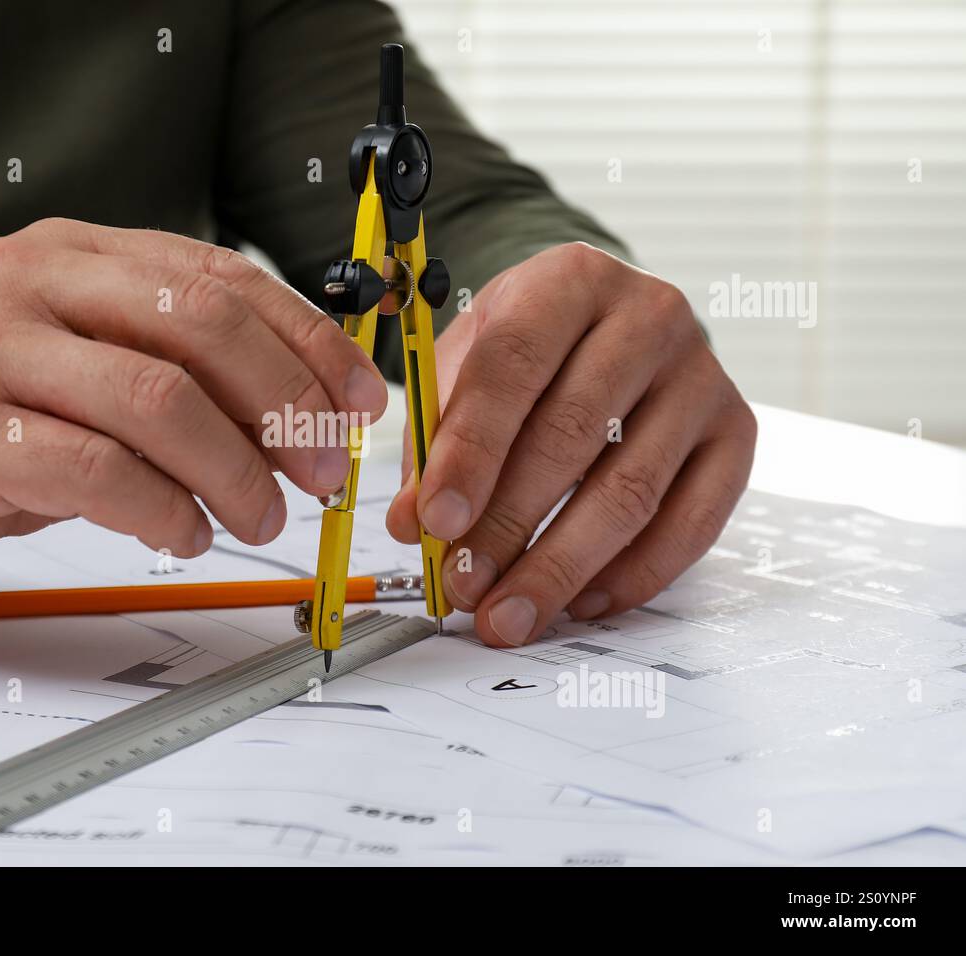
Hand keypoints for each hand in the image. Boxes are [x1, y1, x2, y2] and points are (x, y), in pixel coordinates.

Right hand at [0, 218, 386, 576]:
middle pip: (202, 325)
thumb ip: (177, 375)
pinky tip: (184, 534)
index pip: (223, 278)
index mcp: (75, 252)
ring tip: (262, 517)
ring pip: (156, 398)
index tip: (359, 402)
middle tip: (325, 472)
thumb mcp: (85, 372)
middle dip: (286, 405)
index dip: (308, 341)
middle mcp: (31, 280)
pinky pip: (94, 469)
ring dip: (234, 469)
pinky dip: (162, 509)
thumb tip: (306, 418)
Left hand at [387, 242, 755, 645]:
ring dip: (561, 567)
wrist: (612, 322)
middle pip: (573, 435)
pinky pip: (691, 523)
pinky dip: (632, 575)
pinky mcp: (736, 432)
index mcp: (570, 282)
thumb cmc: (529, 346)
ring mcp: (701, 377)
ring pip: (630, 490)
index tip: (435, 521)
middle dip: (508, 524)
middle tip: (464, 585)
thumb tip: (414, 524)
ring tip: (509, 613)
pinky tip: (580, 602)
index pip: (513, 365)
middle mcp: (650, 318)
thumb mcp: (466, 362)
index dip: (471, 451)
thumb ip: (435, 436)